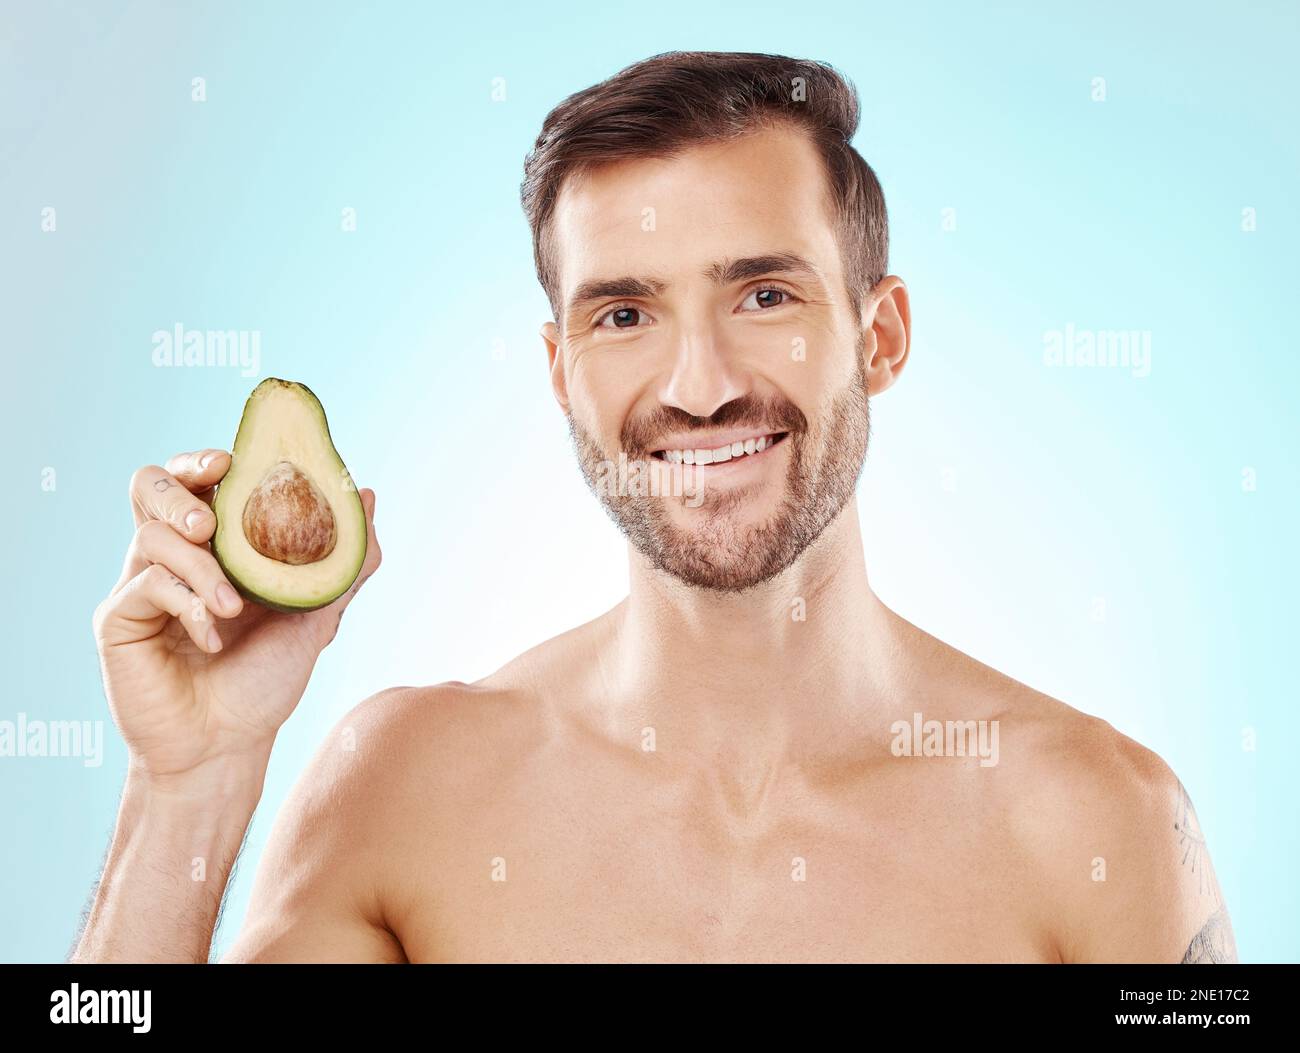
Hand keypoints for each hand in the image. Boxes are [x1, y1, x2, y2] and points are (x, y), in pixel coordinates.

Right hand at [92, 449, 381, 784]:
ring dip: (200, 566)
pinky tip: (212, 637)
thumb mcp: (317, 617)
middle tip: (210, 523)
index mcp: (215, 547)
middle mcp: (172, 557)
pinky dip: (187, 604)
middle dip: (179, 489)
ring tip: (233, 605)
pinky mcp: (119, 620)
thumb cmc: (267, 682)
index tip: (231, 462)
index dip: (206, 460)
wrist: (228, 748)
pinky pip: (144, 585)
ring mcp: (141, 586)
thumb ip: (343, 561)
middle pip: (150, 486)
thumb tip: (365, 495)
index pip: (198, 480)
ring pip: (150, 534)